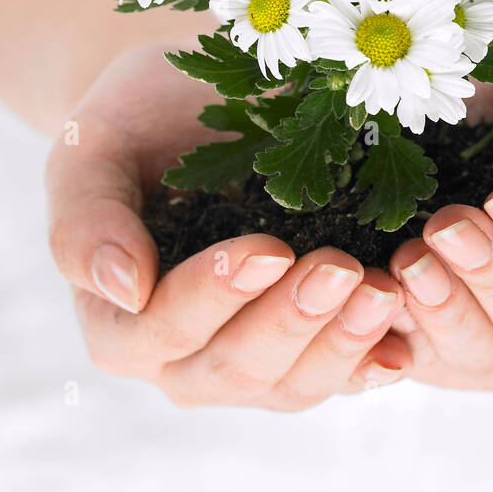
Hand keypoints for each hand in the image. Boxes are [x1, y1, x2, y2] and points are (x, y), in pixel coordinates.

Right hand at [45, 44, 409, 409]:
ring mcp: (250, 358)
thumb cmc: (135, 121)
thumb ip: (86, 215)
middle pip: (235, 368)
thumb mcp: (93, 145)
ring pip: (295, 383)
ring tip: (384, 289)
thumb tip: (122, 288)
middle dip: (291, 321)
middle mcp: (182, 358)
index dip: (212, 297)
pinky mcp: (307, 344)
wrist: (193, 108)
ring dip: (342, 344)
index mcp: (118, 322)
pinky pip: (341, 370)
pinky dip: (374, 358)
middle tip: (339, 269)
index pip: (161, 330)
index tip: (264, 250)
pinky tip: (406, 339)